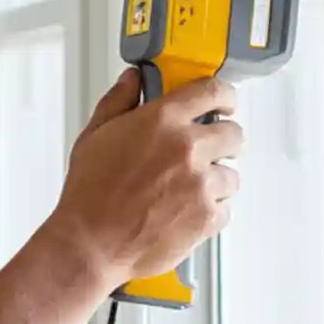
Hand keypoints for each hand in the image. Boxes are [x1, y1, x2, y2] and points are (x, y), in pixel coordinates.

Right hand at [49, 69, 242, 286]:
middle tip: (206, 150)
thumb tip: (132, 80)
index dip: (224, 96)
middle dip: (222, 139)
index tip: (223, 102)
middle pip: (233, 133)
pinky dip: (210, 209)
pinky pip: (226, 208)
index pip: (213, 91)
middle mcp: (187, 148)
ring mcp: (201, 183)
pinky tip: (184, 209)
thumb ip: (119, 100)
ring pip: (232, 174)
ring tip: (186, 188)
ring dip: (215, 179)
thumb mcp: (95, 135)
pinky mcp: (208, 216)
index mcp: (162, 120)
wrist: (91, 243)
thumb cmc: (89, 194)